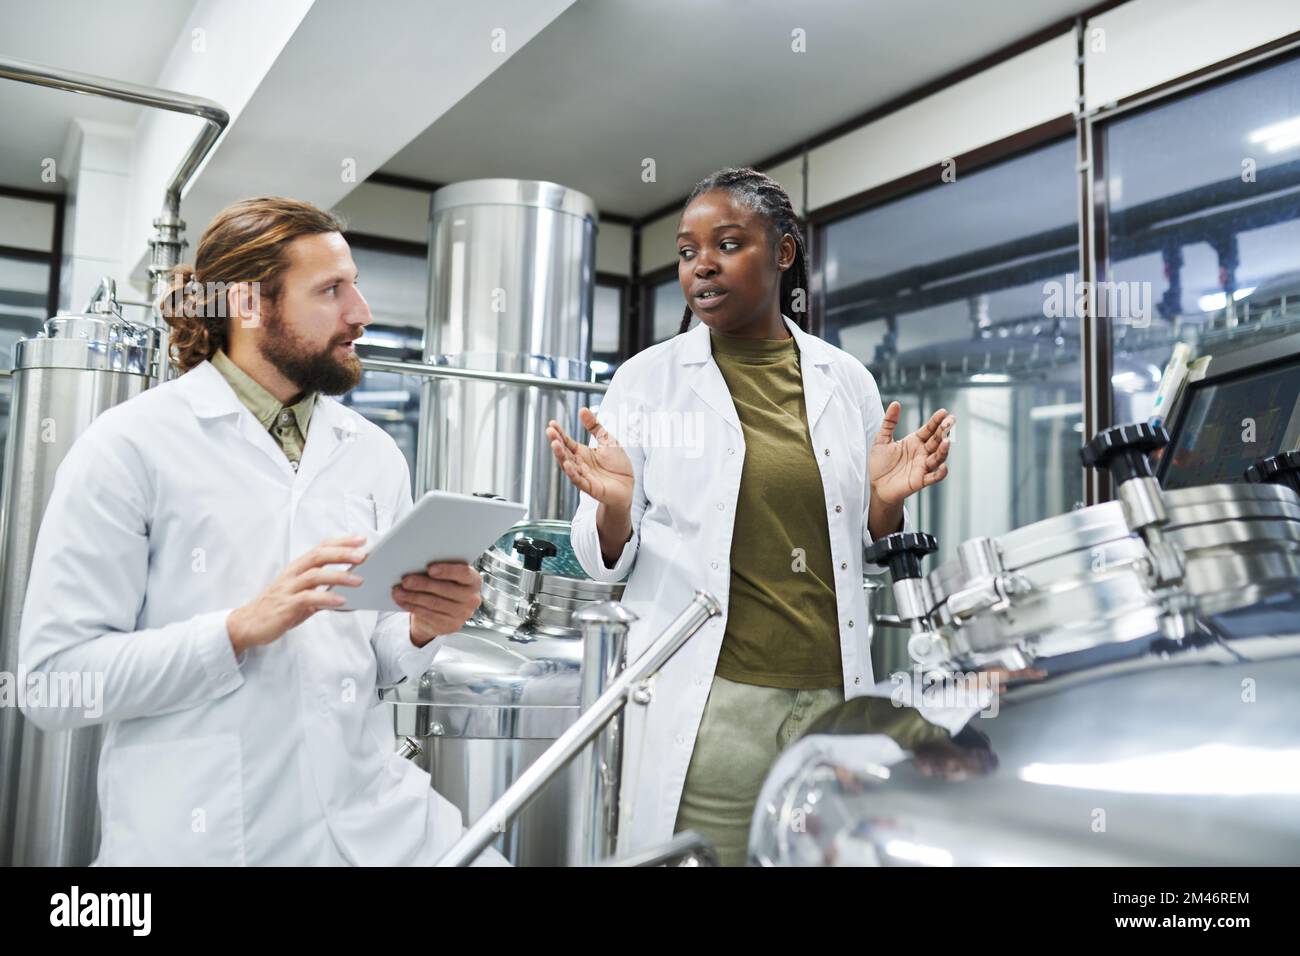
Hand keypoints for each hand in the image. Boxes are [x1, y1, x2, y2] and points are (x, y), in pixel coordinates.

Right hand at [227, 535, 366, 654]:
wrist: (247, 624)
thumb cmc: (276, 608)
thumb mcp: (301, 595)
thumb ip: (320, 590)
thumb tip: (345, 589)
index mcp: (296, 568)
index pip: (320, 549)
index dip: (340, 542)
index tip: (361, 540)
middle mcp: (292, 575)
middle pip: (318, 556)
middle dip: (342, 553)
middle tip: (363, 555)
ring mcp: (288, 589)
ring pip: (314, 575)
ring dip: (339, 576)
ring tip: (359, 580)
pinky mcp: (285, 606)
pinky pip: (308, 598)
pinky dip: (326, 598)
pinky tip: (342, 601)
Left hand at [393, 562, 482, 646]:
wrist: (444, 613)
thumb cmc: (444, 588)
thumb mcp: (446, 577)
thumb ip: (439, 571)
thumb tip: (416, 566)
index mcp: (473, 580)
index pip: (464, 573)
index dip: (447, 570)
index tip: (430, 568)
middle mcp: (472, 598)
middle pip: (446, 589)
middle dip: (423, 584)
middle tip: (406, 580)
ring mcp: (462, 614)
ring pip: (434, 603)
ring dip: (413, 597)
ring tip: (398, 591)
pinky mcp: (450, 626)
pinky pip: (428, 615)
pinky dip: (412, 607)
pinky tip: (403, 601)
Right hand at [546, 409, 633, 512]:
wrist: (628, 484)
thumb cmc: (617, 463)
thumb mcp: (607, 440)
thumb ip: (594, 426)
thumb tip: (583, 409)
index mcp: (582, 453)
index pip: (567, 442)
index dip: (559, 433)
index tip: (552, 424)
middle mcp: (579, 464)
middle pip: (564, 453)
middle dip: (557, 442)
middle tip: (550, 432)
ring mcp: (584, 476)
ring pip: (568, 466)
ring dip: (561, 456)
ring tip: (555, 445)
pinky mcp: (590, 487)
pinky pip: (579, 480)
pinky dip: (572, 473)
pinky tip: (567, 464)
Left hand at [869, 402, 954, 506]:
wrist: (876, 485)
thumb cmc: (880, 463)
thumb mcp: (881, 440)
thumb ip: (889, 422)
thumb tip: (895, 403)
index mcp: (914, 442)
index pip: (929, 429)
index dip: (936, 421)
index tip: (944, 412)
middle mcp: (922, 453)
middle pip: (937, 440)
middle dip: (944, 431)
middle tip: (951, 421)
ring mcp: (923, 466)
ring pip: (938, 457)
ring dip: (943, 450)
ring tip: (946, 441)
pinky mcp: (920, 480)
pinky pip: (934, 477)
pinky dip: (940, 473)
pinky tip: (944, 466)